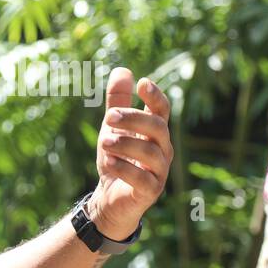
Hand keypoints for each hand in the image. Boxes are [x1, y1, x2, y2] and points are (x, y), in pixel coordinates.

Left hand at [88, 68, 172, 239]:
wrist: (110, 198)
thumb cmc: (117, 159)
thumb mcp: (113, 128)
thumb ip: (118, 101)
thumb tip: (123, 70)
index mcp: (156, 133)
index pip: (162, 111)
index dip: (155, 96)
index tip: (142, 84)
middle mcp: (163, 150)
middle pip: (157, 128)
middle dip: (133, 119)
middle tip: (108, 117)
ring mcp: (160, 172)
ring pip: (150, 153)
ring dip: (126, 144)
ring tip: (104, 141)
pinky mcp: (150, 192)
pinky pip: (142, 179)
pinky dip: (125, 168)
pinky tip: (108, 161)